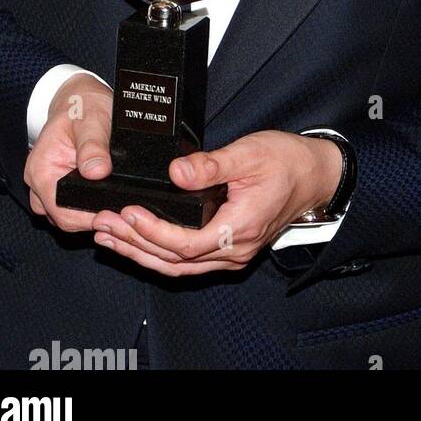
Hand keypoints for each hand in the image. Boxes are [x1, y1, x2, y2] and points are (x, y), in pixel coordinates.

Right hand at [24, 72, 115, 231]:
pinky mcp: (59, 184)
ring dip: (89, 214)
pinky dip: (87, 206)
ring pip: (66, 215)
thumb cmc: (82, 105)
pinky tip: (107, 200)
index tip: (115, 215)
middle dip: (91, 219)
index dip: (88, 219)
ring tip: (118, 207)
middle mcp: (39, 182)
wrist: (78, 97)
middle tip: (123, 213)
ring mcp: (47, 185)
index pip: (61, 212)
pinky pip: (70, 205)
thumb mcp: (91, 119)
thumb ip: (93, 146)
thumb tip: (97, 172)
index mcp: (41, 170)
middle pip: (63, 218)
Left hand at [90, 130, 341, 276]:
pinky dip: (159, 253)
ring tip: (108, 238)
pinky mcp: (230, 249)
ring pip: (178, 266)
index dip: (151, 231)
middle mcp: (234, 250)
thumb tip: (175, 172)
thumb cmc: (288, 161)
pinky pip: (188, 261)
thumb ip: (210, 165)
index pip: (184, 242)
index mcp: (239, 228)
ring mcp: (232, 254)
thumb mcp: (249, 153)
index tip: (126, 213)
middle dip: (134, 244)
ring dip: (141, 253)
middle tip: (102, 226)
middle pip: (174, 261)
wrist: (317, 175)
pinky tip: (139, 242)